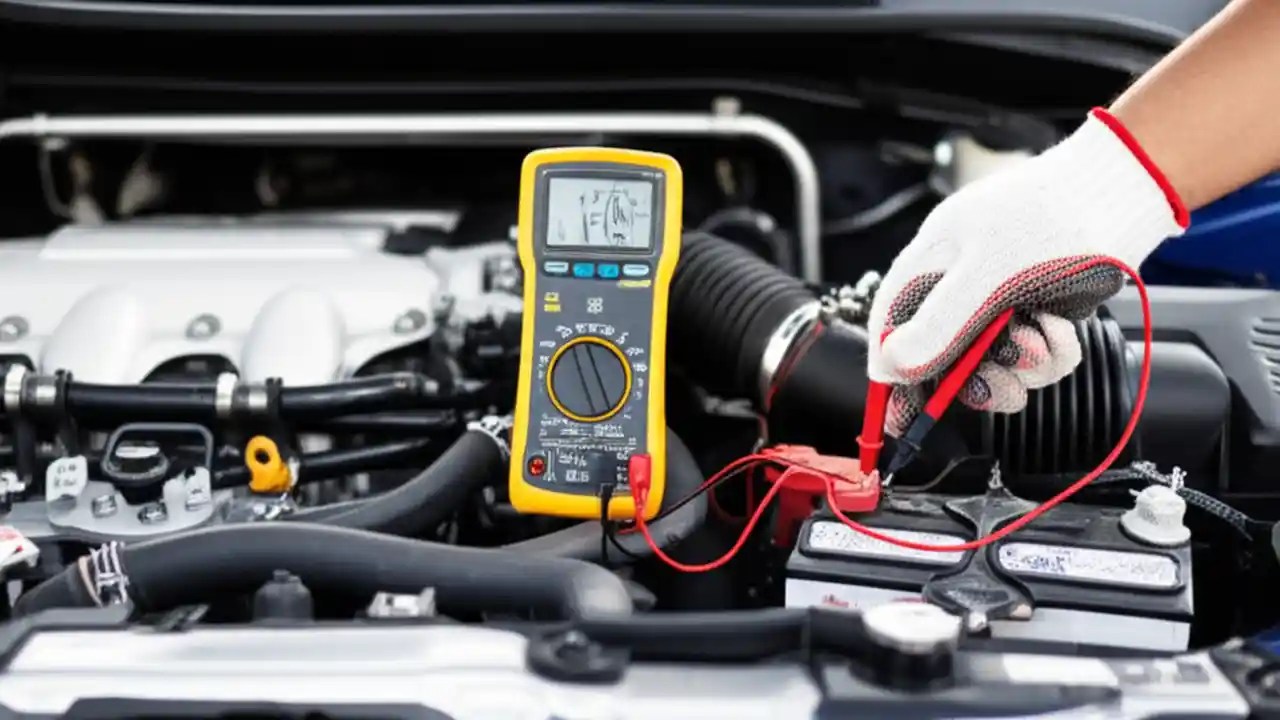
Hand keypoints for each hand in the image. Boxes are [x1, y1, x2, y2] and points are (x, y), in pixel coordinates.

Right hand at [867, 108, 1187, 436]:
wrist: (1124, 195)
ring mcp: (999, 302)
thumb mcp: (987, 274)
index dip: (893, 373)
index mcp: (928, 267)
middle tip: (1003, 388)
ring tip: (1044, 338)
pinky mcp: (1036, 314)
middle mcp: (958, 287)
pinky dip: (1053, 353)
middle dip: (976, 379)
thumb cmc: (1050, 217)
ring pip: (993, 365)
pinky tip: (1062, 327)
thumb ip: (938, 324)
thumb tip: (892, 366)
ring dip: (1024, 366)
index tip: (901, 417)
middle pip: (942, 358)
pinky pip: (1033, 359)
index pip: (889, 328)